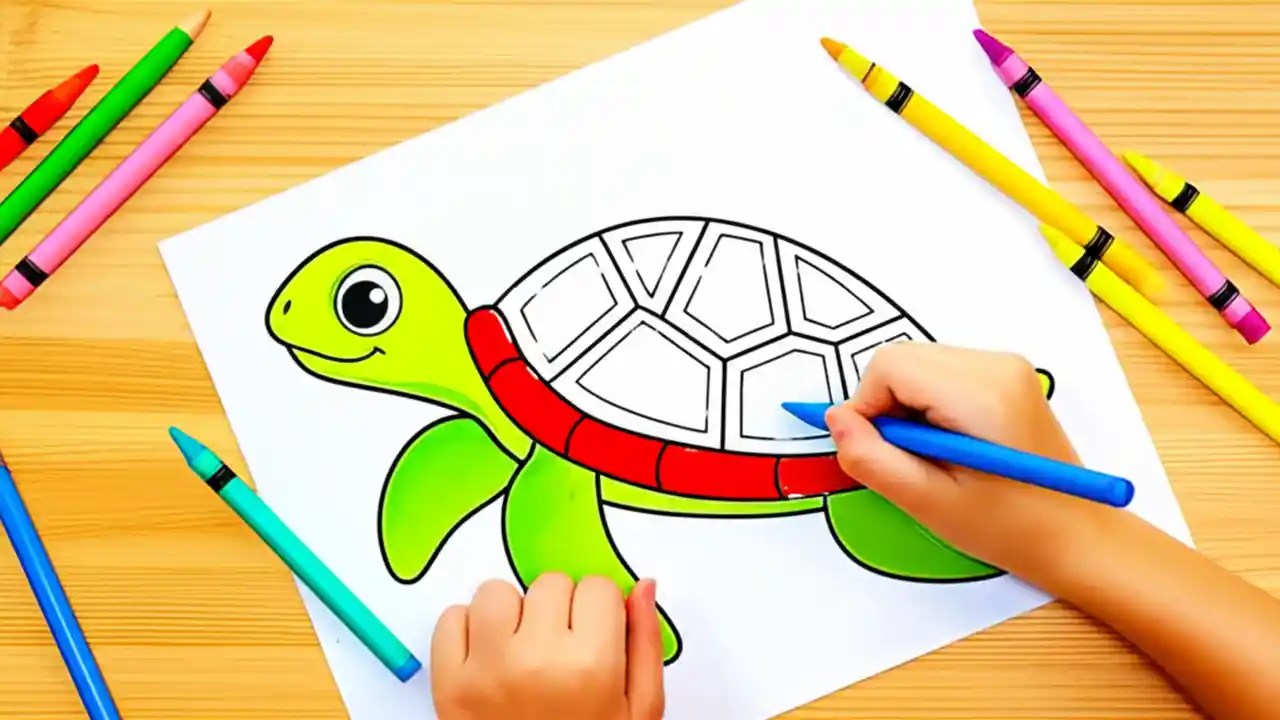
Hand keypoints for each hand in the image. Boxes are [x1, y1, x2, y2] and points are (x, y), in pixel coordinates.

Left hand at [431, 574, 664, 719]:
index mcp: (591, 666)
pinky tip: (489, 658)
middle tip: (560, 649)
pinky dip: (467, 630)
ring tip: (522, 649)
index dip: (599, 609)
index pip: (597, 586)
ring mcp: (487, 671)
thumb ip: (644, 644)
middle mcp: (536, 661)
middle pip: (550, 584)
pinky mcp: (449, 683)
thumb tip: (641, 587)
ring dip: (511, 612)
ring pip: (497, 593)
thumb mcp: (639, 711)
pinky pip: (450, 620)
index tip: (595, 632)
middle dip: (559, 609)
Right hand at [826, 343, 1116, 586]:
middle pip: (902, 360)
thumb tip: (836, 420)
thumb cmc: (1009, 527)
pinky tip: (947, 445)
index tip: (879, 452)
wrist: (1075, 536)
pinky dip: (927, 405)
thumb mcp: (928, 501)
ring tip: (931, 456)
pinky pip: (940, 374)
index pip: (889, 366)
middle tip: (907, 459)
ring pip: (917, 365)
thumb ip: (872, 458)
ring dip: (906, 408)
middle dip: (887, 407)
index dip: (867, 407)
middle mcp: (996, 365)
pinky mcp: (1006, 376)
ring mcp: (1005, 367)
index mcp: (981, 393)